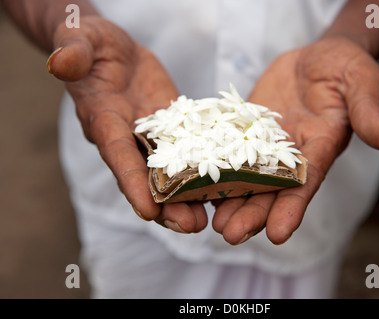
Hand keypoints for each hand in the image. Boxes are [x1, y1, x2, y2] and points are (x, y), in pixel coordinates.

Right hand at [48, 17, 207, 232]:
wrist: (115, 52)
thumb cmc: (93, 44)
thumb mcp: (82, 40)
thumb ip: (74, 52)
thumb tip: (61, 62)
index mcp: (104, 121)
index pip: (118, 156)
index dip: (132, 184)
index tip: (148, 212)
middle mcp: (129, 138)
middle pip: (146, 179)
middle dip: (166, 205)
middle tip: (189, 227)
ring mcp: (152, 136)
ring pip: (169, 173)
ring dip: (186, 197)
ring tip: (206, 220)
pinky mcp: (172, 128)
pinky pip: (187, 150)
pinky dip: (201, 170)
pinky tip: (221, 186)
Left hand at [212, 37, 378, 244]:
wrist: (316, 57)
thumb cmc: (344, 67)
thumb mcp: (361, 80)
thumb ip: (368, 110)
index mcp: (321, 148)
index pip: (306, 183)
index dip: (292, 208)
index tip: (277, 234)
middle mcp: (292, 154)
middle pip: (271, 190)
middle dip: (253, 214)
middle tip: (229, 236)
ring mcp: (267, 144)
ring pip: (247, 177)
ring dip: (231, 201)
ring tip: (212, 223)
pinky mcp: (248, 131)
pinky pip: (229, 151)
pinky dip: (215, 168)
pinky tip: (197, 184)